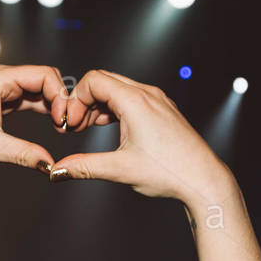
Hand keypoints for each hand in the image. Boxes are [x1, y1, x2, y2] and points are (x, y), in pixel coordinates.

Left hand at [0, 63, 67, 172]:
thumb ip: (24, 154)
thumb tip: (50, 165)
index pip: (44, 75)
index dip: (61, 96)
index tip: (64, 121)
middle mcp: (0, 78)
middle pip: (45, 78)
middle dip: (60, 98)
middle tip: (66, 125)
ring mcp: (0, 87)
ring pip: (38, 89)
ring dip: (52, 105)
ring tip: (62, 127)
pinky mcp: (0, 99)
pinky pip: (29, 99)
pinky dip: (42, 109)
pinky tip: (52, 124)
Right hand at [49, 69, 228, 203]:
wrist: (203, 180)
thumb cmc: (170, 172)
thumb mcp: (120, 169)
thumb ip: (84, 166)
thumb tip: (57, 171)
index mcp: (136, 101)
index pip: (93, 80)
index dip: (74, 100)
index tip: (70, 124)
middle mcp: (147, 94)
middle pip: (103, 81)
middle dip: (83, 102)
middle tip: (74, 127)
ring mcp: (157, 101)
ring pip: (117, 89)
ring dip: (98, 105)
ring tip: (87, 129)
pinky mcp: (162, 110)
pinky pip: (131, 98)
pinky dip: (114, 109)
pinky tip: (110, 128)